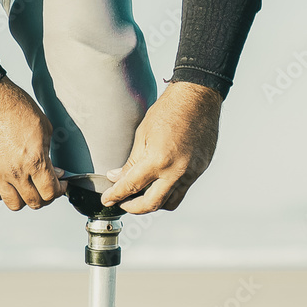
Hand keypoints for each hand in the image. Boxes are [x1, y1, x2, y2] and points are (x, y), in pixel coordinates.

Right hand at [0, 77, 66, 209]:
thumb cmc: (16, 107)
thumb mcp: (45, 128)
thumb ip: (50, 154)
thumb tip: (54, 171)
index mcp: (34, 160)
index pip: (51, 192)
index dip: (59, 190)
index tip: (60, 184)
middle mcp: (15, 171)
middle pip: (34, 202)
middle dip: (45, 196)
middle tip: (46, 186)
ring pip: (14, 204)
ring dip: (24, 199)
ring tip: (27, 187)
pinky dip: (2, 193)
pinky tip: (8, 183)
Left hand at [102, 81, 221, 213]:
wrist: (198, 99)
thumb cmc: (168, 110)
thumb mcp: (143, 134)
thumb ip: (132, 161)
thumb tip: (117, 177)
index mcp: (158, 160)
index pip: (131, 186)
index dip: (116, 196)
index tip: (107, 200)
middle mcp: (176, 171)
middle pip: (152, 204)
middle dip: (134, 208)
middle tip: (123, 203)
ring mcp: (191, 173)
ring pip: (170, 202)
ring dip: (154, 203)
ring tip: (142, 195)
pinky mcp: (200, 170)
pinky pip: (183, 189)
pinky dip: (169, 190)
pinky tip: (160, 181)